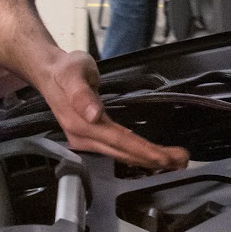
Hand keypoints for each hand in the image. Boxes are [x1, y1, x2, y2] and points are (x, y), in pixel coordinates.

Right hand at [30, 49, 187, 170]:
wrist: (49, 72)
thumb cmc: (64, 69)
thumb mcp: (73, 73)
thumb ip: (82, 93)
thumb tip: (93, 114)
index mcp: (82, 123)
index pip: (119, 142)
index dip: (144, 151)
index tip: (166, 157)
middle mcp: (84, 137)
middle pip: (124, 154)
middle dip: (154, 160)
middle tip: (181, 161)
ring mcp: (86, 140)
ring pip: (122, 155)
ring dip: (148, 160)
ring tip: (174, 162)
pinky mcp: (90, 138)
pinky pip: (117, 150)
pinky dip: (136, 155)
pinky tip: (150, 157)